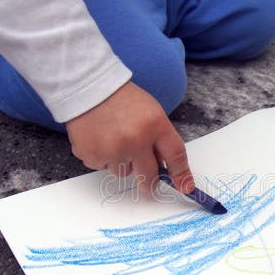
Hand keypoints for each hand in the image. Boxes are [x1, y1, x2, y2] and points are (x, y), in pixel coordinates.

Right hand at [65, 81, 194, 193]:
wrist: (89, 87)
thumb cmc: (123, 99)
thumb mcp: (152, 112)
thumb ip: (160, 140)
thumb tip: (165, 167)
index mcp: (155, 126)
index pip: (175, 156)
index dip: (181, 175)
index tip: (185, 187)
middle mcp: (136, 141)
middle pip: (149, 177)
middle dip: (150, 183)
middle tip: (148, 182)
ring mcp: (113, 150)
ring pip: (124, 173)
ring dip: (122, 163)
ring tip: (114, 139)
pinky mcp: (92, 155)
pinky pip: (103, 167)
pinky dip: (103, 157)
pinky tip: (100, 138)